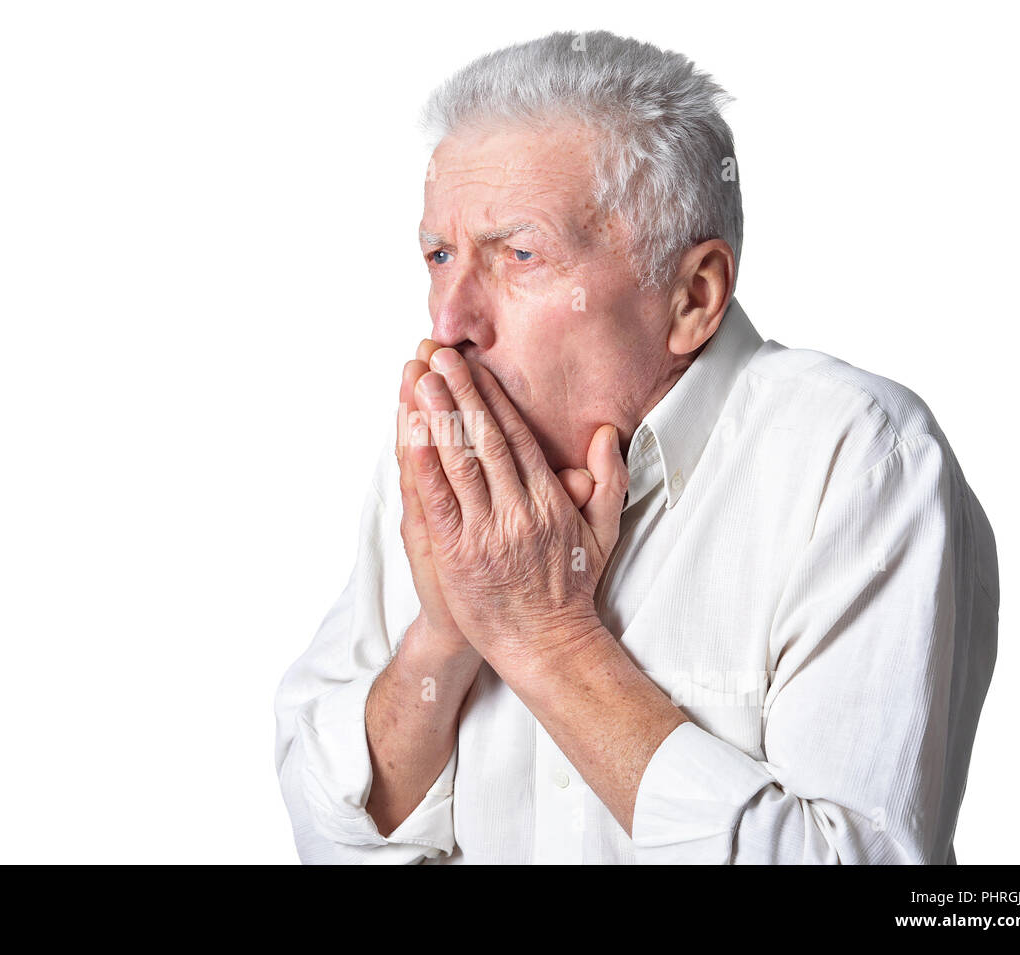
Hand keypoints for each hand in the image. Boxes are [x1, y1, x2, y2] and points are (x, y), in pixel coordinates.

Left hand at [405, 343, 628, 668]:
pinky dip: (423, 463)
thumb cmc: (569, 590)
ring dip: (438, 416)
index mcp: (549, 500)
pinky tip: (410, 432)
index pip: (517, 436)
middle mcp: (518, 509)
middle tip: (441, 355)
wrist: (546, 645)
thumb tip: (605, 434)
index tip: (476, 366)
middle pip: (486, 438)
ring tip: (421, 379)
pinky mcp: (459, 552)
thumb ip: (608, 482)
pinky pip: (438, 499)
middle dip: (461, 392)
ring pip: (459, 461)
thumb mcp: (602, 533)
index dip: (493, 398)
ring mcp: (487, 530)